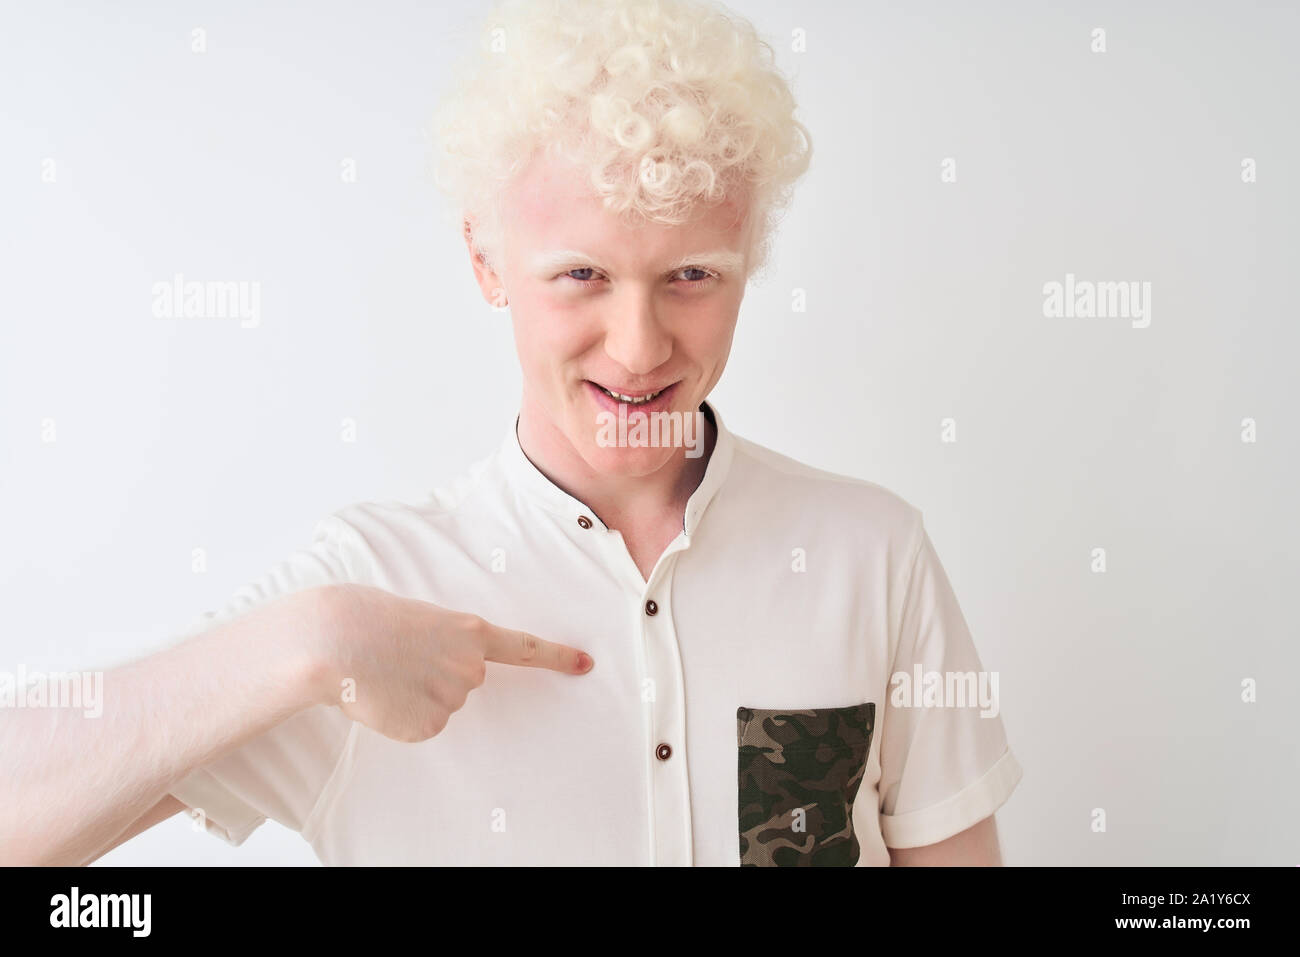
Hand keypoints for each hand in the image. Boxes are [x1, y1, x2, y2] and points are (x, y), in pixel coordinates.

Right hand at [310, 583, 593, 742]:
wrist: (336, 641)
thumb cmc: (368, 617)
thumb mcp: (419, 617)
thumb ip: (444, 640)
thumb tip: (436, 667)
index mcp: (470, 631)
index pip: (523, 648)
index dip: (556, 656)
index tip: (586, 664)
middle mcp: (471, 667)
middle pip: (465, 680)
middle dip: (436, 673)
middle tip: (400, 656)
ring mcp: (452, 699)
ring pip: (441, 704)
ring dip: (415, 693)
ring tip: (386, 672)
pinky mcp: (430, 726)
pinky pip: (422, 725)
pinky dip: (401, 716)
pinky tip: (383, 696)